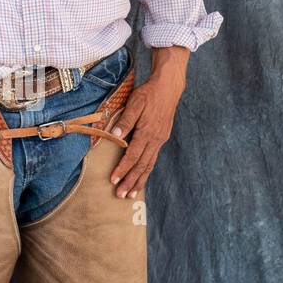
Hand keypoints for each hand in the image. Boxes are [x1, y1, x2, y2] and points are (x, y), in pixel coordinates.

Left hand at [107, 64, 185, 196]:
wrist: (168, 87)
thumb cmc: (149, 93)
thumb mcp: (135, 102)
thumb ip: (125, 119)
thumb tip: (115, 134)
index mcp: (147, 132)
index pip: (133, 156)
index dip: (123, 169)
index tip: (113, 180)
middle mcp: (155, 139)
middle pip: (142, 166)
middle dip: (131, 182)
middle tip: (121, 195)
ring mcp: (160, 140)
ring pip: (149, 165)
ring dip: (140, 180)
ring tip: (132, 194)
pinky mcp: (162, 138)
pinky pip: (153, 159)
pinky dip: (146, 171)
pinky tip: (141, 177)